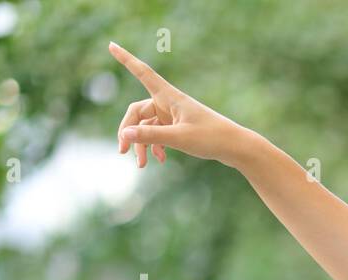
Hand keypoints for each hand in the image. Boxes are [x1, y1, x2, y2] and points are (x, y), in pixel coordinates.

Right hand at [108, 41, 254, 168]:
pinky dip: (156, 146)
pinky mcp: (180, 128)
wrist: (236, 148)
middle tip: (122, 151)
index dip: (126, 59)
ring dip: (142, 145)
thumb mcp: (179, 138)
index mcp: (169, 96)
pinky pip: (159, 134)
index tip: (111, 45)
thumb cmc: (211, 138)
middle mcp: (169, 103)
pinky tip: (160, 160)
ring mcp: (174, 116)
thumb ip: (150, 136)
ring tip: (142, 165)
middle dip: (128, 131)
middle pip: (137, 112)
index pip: (142, 72)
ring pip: (147, 127)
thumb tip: (124, 134)